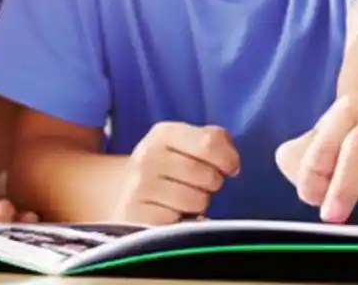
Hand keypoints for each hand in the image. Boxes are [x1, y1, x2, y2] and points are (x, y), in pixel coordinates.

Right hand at [113, 122, 239, 224]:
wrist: (125, 192)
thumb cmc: (170, 167)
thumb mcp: (188, 144)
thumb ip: (216, 141)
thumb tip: (232, 161)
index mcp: (164, 133)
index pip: (210, 142)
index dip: (228, 159)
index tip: (230, 168)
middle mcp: (147, 157)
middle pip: (207, 175)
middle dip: (212, 184)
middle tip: (199, 185)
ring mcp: (138, 187)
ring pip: (196, 200)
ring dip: (199, 204)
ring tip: (184, 200)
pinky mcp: (135, 216)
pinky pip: (180, 222)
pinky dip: (182, 222)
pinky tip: (171, 214)